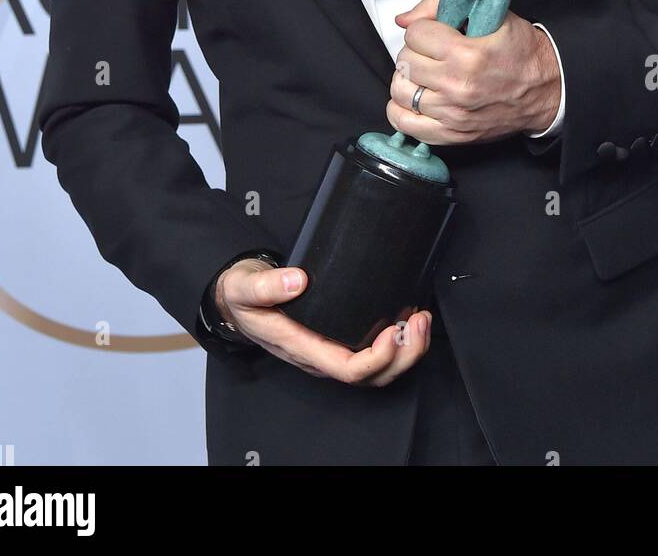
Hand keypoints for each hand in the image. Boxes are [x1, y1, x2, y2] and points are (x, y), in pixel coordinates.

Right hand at [216, 259, 432, 385]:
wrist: (235, 300)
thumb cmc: (242, 297)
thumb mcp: (245, 287)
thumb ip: (266, 285)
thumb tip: (297, 280)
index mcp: (301, 347)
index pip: (347, 368)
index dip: (377, 356)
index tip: (394, 329)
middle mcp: (320, 355)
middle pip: (371, 376)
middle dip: (404, 354)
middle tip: (419, 321)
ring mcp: (330, 349)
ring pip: (377, 370)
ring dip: (406, 350)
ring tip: (422, 320)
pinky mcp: (336, 338)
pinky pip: (373, 354)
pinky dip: (398, 342)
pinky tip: (408, 320)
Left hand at [387, 0, 562, 142]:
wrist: (547, 89)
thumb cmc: (522, 53)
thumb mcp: (491, 15)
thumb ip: (442, 6)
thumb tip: (405, 20)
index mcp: (467, 54)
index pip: (415, 34)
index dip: (423, 30)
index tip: (434, 33)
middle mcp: (457, 86)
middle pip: (406, 61)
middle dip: (415, 52)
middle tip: (431, 52)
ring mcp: (453, 113)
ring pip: (401, 90)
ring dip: (408, 79)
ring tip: (423, 74)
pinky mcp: (452, 133)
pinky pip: (405, 123)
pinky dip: (402, 109)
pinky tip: (416, 97)